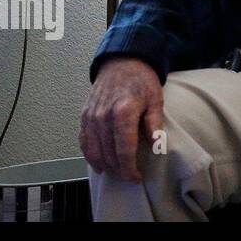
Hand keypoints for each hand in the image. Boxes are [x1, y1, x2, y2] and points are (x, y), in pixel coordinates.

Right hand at [79, 57, 163, 182]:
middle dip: (118, 170)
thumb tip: (156, 146)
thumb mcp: (155, 99)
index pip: (124, 150)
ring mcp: (91, 117)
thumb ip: (154, 124)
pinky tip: (99, 163)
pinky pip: (84, 142)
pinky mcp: (84, 116)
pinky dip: (90, 155)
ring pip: (93, 151)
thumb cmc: (142, 81)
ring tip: (116, 172)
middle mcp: (103, 117)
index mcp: (123, 113)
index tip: (136, 177)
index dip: (129, 169)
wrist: (122, 62)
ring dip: (104, 165)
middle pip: (107, 154)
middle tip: (129, 177)